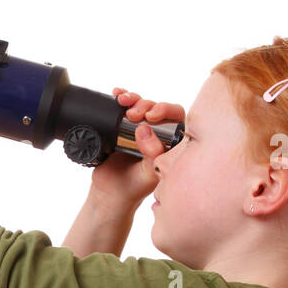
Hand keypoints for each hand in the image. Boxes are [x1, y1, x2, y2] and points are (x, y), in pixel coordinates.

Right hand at [89, 88, 184, 207]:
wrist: (110, 193)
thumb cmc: (135, 186)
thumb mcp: (149, 173)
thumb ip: (153, 153)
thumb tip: (145, 129)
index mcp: (171, 142)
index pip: (177, 117)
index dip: (166, 110)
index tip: (151, 115)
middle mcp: (157, 133)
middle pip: (157, 107)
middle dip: (146, 105)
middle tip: (134, 115)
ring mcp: (139, 129)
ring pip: (141, 105)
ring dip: (133, 99)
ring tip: (123, 103)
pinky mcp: (121, 127)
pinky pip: (123, 108)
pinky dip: (120, 98)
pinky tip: (117, 94)